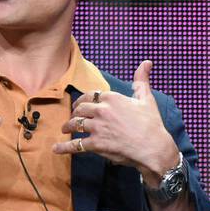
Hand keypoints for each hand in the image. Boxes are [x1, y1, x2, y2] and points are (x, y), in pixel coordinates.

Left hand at [56, 60, 178, 181]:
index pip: (90, 95)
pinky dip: (64, 147)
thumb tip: (146, 62)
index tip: (80, 104)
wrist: (153, 146)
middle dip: (74, 113)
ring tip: (65, 130)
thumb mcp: (147, 98)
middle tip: (72, 117)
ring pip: (75, 124)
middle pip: (80, 109)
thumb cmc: (151, 123)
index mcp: (112, 98)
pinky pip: (76, 145)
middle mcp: (101, 110)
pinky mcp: (96, 144)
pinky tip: (56, 149)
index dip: (83, 100)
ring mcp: (97, 127)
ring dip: (67, 127)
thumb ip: (141, 80)